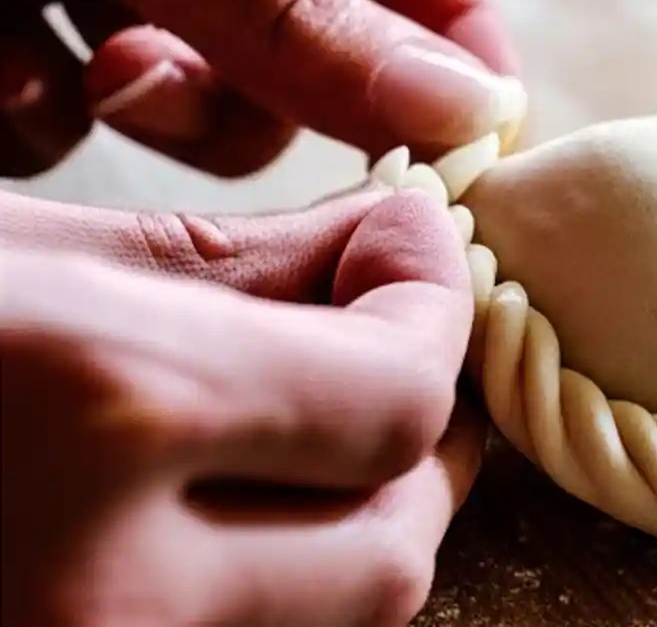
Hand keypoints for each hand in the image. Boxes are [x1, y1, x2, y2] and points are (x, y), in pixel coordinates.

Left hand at [0, 0, 522, 177]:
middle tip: (199, 93)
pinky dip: (47, 114)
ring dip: (156, 110)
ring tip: (87, 76)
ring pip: (207, 105)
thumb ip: (288, 8)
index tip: (471, 144)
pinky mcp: (29, 39)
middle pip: (313, 50)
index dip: (452, 41)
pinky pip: (84, 118)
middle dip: (263, 96)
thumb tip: (458, 104)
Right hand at [0, 188, 483, 624]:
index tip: (410, 248)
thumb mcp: (14, 253)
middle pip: (390, 553)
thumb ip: (219, 260)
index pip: (398, 399)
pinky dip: (267, 575)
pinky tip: (215, 503)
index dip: (433, 314)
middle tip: (382, 346)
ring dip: (347, 520)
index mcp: (116, 406)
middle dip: (414, 443)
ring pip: (330, 618)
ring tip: (297, 425)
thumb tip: (371, 248)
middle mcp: (120, 584)